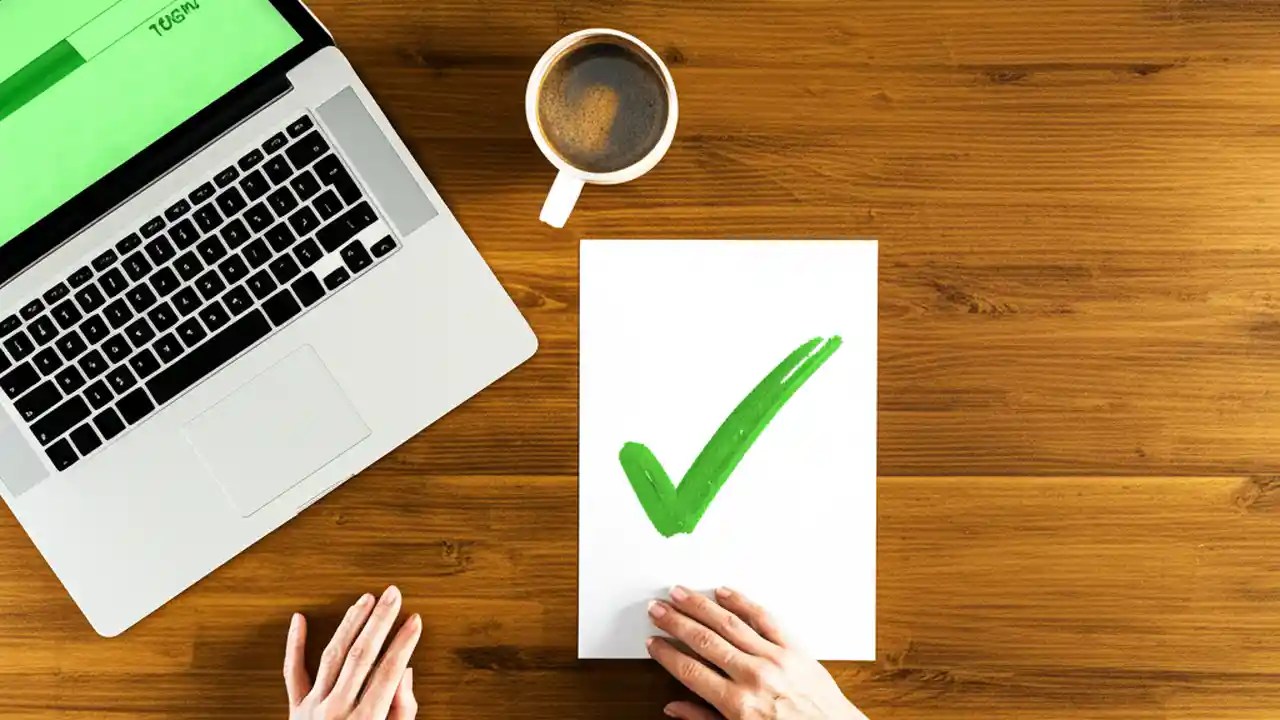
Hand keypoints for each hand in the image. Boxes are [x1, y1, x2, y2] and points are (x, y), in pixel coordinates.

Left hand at [284, 585, 422, 718]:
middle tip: (392, 595)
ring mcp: (313, 708)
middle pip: (361, 655)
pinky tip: (299, 619)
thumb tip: (405, 672)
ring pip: (332, 656)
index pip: (389, 672)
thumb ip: (402, 710)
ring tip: (365, 600)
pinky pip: (292, 673)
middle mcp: (337, 710)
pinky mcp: (296, 708)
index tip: (414, 620)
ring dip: (350, 623)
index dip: (404, 643)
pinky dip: (294, 645)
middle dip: (380, 621)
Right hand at [647, 586, 866, 719]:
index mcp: (738, 705)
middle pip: (704, 641)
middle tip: (657, 609)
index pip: (690, 671)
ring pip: (729, 623)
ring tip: (681, 593)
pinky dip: (743, 602)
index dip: (667, 654)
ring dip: (700, 606)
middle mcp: (754, 677)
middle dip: (675, 622)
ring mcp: (776, 659)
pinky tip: (724, 592)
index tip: (654, 641)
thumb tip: (674, 709)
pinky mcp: (795, 649)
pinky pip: (765, 618)